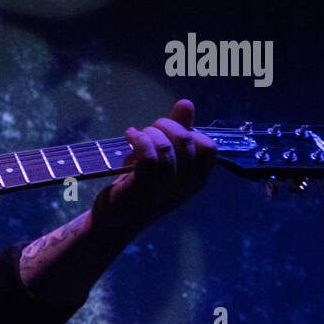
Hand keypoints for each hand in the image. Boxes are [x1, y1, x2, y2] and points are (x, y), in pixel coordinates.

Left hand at [90, 99, 217, 235]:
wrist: (114, 220)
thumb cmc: (141, 186)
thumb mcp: (164, 160)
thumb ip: (179, 132)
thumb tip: (186, 103)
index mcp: (197, 181)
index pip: (209, 148)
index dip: (191, 132)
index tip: (171, 133)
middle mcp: (186, 187)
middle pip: (186, 140)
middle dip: (166, 125)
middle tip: (150, 129)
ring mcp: (166, 189)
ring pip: (166, 146)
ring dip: (149, 133)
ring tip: (137, 135)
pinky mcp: (143, 188)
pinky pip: (148, 155)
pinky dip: (138, 139)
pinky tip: (130, 135)